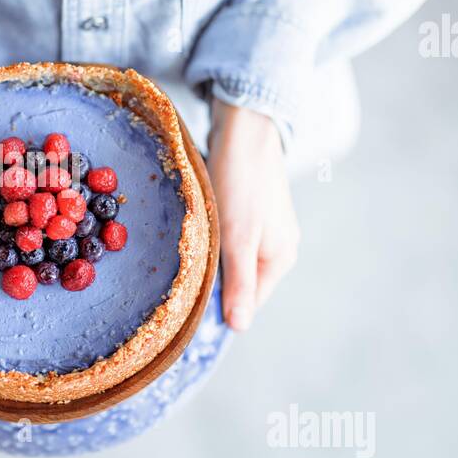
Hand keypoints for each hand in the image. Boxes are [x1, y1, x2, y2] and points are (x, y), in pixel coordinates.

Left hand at [206, 99, 299, 331]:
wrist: (244, 129)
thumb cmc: (242, 184)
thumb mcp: (238, 239)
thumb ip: (239, 284)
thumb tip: (239, 328)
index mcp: (280, 260)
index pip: (248, 304)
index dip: (218, 309)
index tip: (185, 307)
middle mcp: (276, 247)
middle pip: (239, 282)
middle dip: (211, 283)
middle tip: (177, 278)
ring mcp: (264, 228)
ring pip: (230, 259)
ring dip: (208, 259)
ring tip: (184, 250)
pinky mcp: (249, 210)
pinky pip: (227, 237)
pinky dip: (210, 238)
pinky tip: (194, 229)